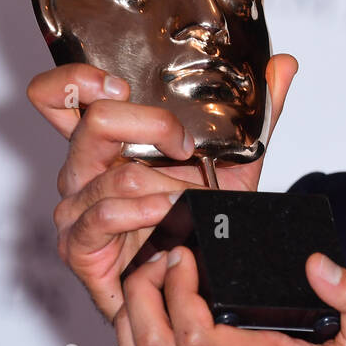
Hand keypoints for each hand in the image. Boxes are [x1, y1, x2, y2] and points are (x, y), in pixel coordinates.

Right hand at [26, 54, 298, 321]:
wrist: (198, 279)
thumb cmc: (200, 220)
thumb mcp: (235, 160)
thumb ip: (257, 114)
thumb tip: (284, 66)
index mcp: (106, 142)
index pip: (61, 95)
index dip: (77, 80)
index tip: (120, 84)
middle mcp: (83, 169)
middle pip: (94, 121)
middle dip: (156, 127)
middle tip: (189, 147)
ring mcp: (76, 208)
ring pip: (114, 175)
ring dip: (167, 186)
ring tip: (191, 200)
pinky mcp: (79, 246)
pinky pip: (104, 216)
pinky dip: (143, 213)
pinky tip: (166, 218)